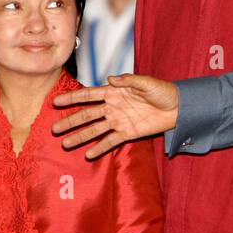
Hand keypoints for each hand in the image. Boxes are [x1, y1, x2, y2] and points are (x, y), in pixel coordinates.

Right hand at [51, 73, 179, 158]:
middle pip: (87, 115)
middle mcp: (113, 107)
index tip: (55, 102)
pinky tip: (88, 155)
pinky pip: (111, 141)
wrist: (179, 107)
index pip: (89, 95)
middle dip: (70, 121)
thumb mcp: (147, 82)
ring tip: (65, 144)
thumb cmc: (163, 91)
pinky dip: (100, 148)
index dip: (72, 98)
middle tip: (54, 129)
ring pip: (95, 130)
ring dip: (80, 137)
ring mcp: (119, 121)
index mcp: (114, 92)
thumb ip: (129, 80)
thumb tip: (110, 78)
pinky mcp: (128, 133)